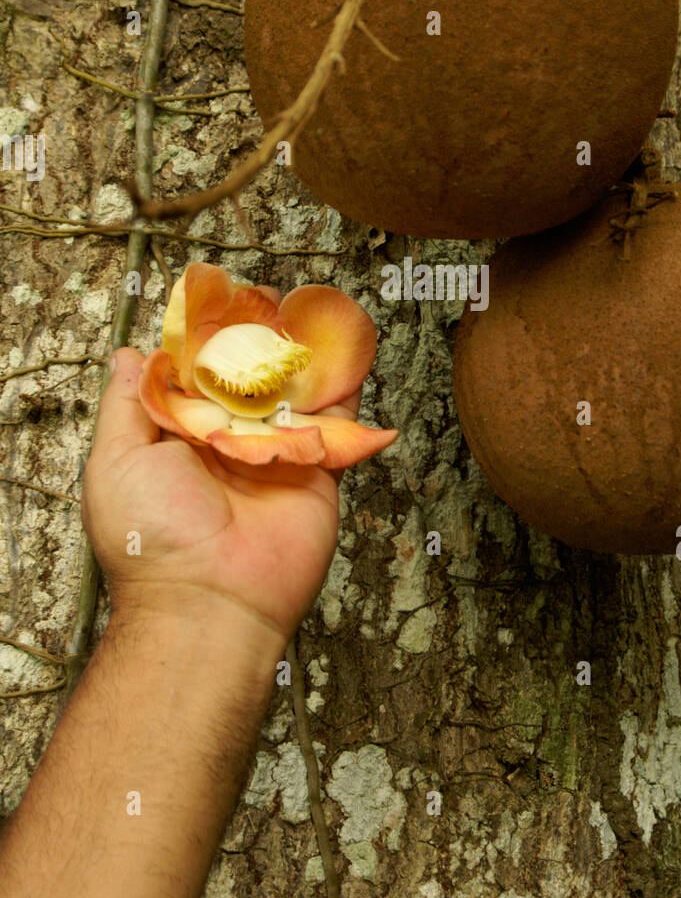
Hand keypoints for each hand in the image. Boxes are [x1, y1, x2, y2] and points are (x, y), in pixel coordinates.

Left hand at [81, 290, 357, 641]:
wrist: (211, 601)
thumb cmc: (153, 538)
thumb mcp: (116, 462)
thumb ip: (125, 405)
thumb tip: (129, 355)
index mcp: (177, 439)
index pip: (193, 377)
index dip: (204, 340)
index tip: (216, 298)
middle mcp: (227, 445)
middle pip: (247, 380)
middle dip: (257, 339)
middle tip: (265, 296)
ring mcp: (273, 457)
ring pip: (291, 394)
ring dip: (300, 355)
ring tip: (306, 309)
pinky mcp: (316, 473)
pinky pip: (334, 425)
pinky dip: (344, 388)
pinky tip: (347, 349)